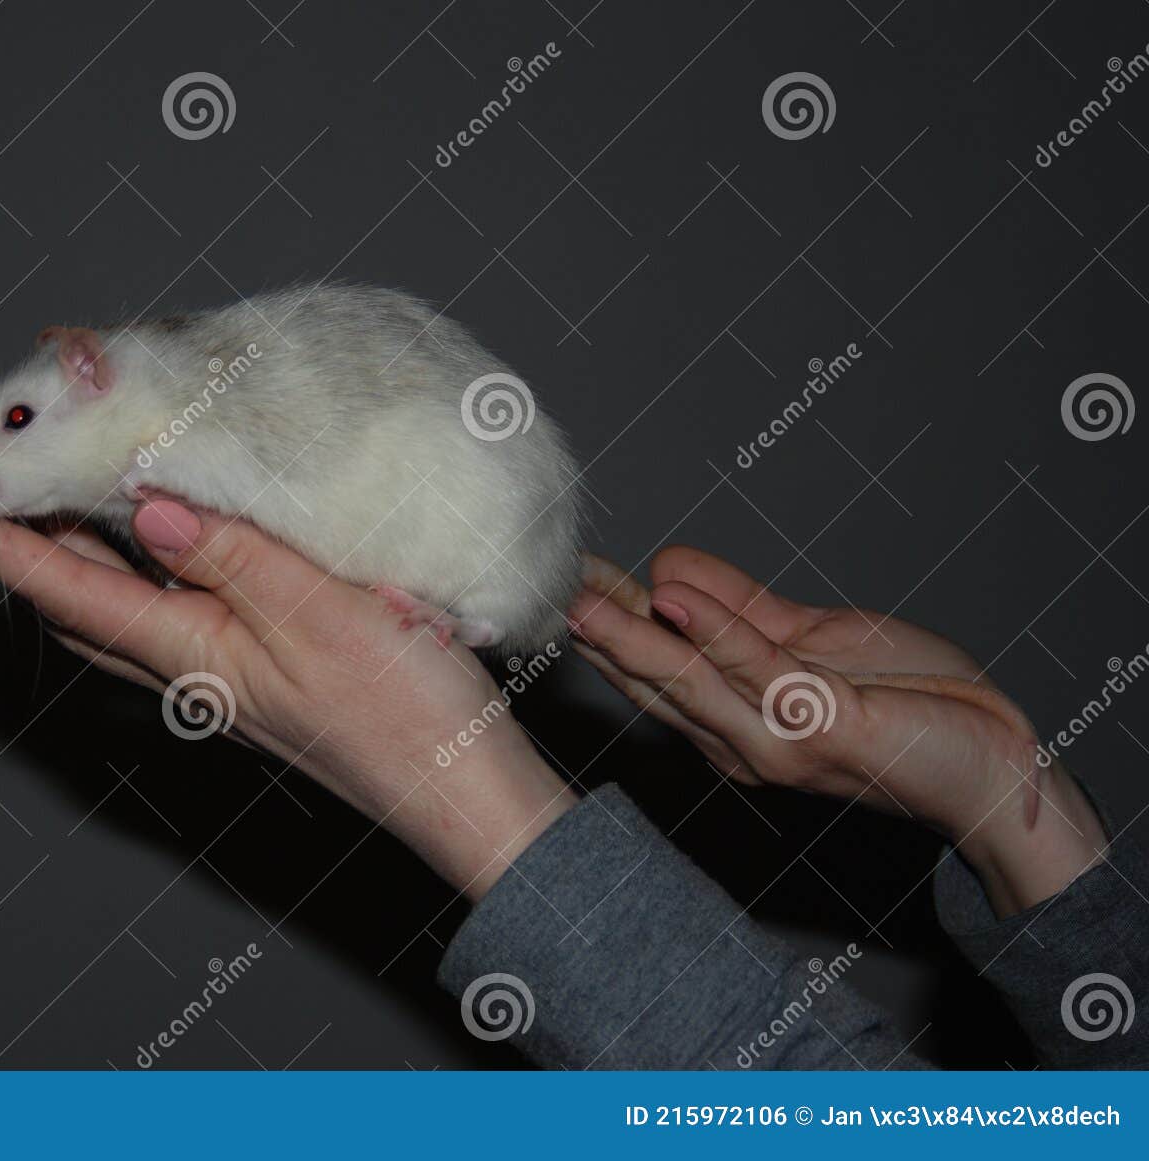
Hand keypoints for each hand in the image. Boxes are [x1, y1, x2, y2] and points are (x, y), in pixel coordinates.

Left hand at [0, 498, 574, 900]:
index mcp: (196, 657)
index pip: (68, 590)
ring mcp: (229, 683)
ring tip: (68, 500)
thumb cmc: (405, 714)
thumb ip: (233, 556)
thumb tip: (147, 506)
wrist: (464, 794)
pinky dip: (152, 572)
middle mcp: (196, 675)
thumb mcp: (321, 616)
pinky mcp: (267, 679)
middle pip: (80, 606)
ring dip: (83, 559)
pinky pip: (179, 618)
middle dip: (27, 549)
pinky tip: (181, 540)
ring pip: (125, 615)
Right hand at [568, 547, 1106, 916]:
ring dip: (629, 635)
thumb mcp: (807, 640)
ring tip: (580, 599)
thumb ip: (736, 608)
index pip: (649, 664)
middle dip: (595, 632)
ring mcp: (774, 740)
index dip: (606, 618)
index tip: (560, 574)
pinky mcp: (818, 727)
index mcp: (728, 719)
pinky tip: (673, 597)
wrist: (992, 758)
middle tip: (541, 587)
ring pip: (686, 679)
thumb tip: (664, 572)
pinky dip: (713, 629)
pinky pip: (757, 670)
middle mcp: (737, 740)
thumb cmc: (909, 699)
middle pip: (651, 678)